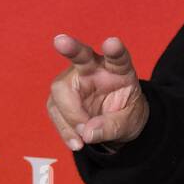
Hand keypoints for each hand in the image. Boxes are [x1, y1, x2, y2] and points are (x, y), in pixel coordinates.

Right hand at [46, 34, 148, 151]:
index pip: (118, 58)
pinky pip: (55, 110)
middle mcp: (94, 69)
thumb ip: (111, 127)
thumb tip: (87, 133)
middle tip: (61, 41)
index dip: (115, 51)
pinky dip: (65, 129)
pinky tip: (77, 142)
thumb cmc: (126, 116)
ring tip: (84, 139)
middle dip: (71, 48)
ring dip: (70, 117)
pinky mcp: (61, 97)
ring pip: (62, 91)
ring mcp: (75, 81)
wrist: (115, 125)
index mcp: (118, 71)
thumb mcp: (128, 124)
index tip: (112, 42)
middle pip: (81, 56)